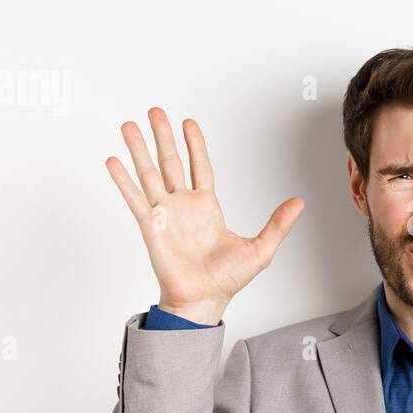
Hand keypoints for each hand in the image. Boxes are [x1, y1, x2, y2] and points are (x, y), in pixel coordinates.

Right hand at [105, 107, 304, 324]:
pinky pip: (135, 198)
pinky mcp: (151, 227)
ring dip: (139, 149)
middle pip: (171, 162)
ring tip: (129, 126)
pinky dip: (123, 180)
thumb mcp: (261, 249)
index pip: (200, 167)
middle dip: (163, 136)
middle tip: (155, 111)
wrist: (204, 301)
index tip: (188, 123)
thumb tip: (299, 203)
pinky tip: (113, 160)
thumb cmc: (227, 280)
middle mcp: (183, 206)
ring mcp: (165, 214)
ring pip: (149, 173)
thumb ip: (278, 224)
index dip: (195, 144)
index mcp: (206, 208)